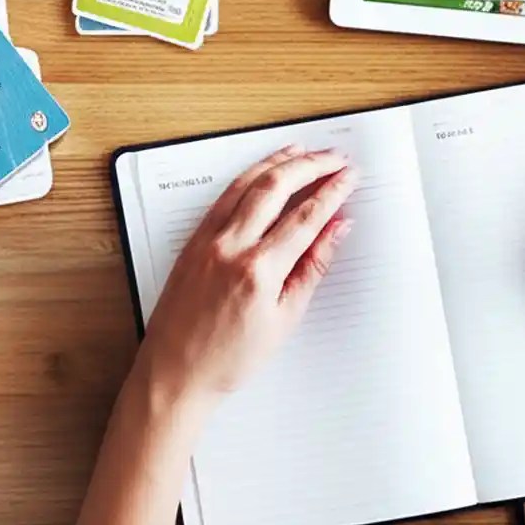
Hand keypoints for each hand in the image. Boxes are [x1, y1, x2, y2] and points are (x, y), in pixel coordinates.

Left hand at [138, 145, 357, 410]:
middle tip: (334, 159)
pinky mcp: (193, 241)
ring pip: (247, 183)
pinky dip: (248, 176)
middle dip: (311, 166)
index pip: (306, 217)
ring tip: (303, 151)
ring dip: (279, 161)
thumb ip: (312, 267)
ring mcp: (207, 241)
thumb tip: (335, 231)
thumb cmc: (227, 358)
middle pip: (277, 187)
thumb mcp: (284, 319)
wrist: (176, 372)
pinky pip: (223, 196)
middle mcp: (230, 248)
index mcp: (258, 271)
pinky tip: (263, 170)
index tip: (349, 177)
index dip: (333, 191)